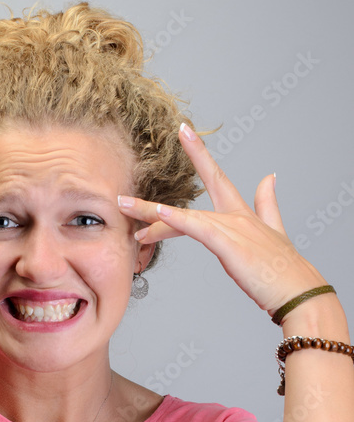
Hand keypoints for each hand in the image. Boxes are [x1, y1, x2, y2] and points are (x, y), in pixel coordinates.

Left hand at [118, 123, 328, 317]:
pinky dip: (175, 220)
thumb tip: (269, 177)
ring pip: (183, 216)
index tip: (184, 132)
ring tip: (123, 206)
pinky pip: (196, 228)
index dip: (199, 154)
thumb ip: (267, 203)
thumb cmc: (282, 269)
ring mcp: (232, 228)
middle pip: (196, 194)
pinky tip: (157, 214)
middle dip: (174, 176)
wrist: (297, 289)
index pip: (216, 177)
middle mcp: (235, 216)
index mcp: (242, 213)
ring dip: (150, 213)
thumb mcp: (273, 231)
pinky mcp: (228, 244)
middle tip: (146, 169)